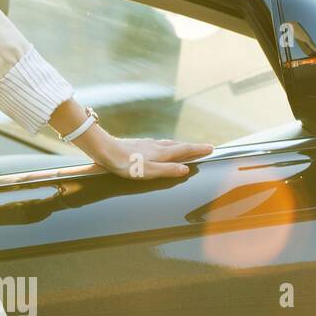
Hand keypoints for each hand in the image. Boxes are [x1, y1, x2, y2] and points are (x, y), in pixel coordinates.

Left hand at [85, 134, 215, 179]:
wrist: (104, 150)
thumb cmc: (125, 164)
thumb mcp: (148, 171)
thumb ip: (167, 170)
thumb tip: (186, 169)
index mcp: (161, 153)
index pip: (185, 150)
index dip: (198, 150)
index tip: (211, 148)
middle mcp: (156, 146)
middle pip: (178, 145)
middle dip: (192, 147)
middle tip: (203, 148)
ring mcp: (146, 144)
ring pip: (167, 144)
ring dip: (179, 146)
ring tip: (185, 148)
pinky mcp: (137, 144)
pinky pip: (157, 144)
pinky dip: (165, 146)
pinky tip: (159, 147)